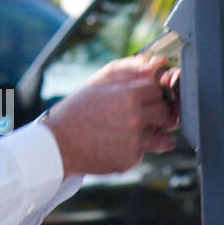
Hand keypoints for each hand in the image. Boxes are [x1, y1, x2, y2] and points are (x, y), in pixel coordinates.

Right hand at [43, 56, 179, 177]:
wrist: (58, 145)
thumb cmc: (77, 110)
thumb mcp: (100, 81)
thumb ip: (131, 69)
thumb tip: (158, 63)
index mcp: (130, 96)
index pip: (158, 89)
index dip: (148, 92)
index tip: (136, 96)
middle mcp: (136, 119)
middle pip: (165, 112)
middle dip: (153, 112)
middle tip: (131, 113)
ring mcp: (135, 142)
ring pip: (160, 134)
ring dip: (147, 131)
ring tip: (123, 129)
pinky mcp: (131, 160)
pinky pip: (144, 151)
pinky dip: (134, 148)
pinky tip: (114, 143)